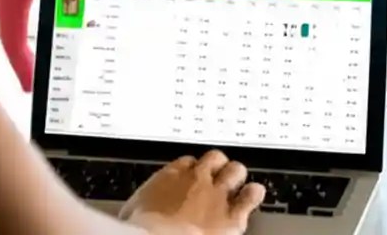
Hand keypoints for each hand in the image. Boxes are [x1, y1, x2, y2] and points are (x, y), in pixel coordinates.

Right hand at [121, 151, 263, 234]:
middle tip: (219, 176)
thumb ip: (143, 205)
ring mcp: (217, 195)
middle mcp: (196, 180)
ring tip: (239, 183)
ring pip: (236, 171)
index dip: (191, 170)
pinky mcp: (232, 216)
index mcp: (170, 176)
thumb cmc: (139, 230)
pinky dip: (253, 194)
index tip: (191, 177)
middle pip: (215, 159)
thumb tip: (133, 213)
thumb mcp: (132, 211)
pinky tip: (254, 194)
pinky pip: (251, 195)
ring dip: (237, 177)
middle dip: (218, 167)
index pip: (187, 162)